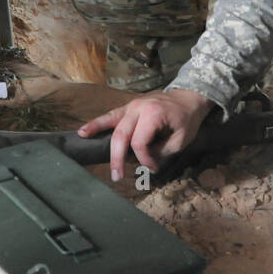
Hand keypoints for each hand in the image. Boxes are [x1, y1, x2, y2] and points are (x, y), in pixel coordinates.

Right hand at [78, 88, 213, 180]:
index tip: (153, 168)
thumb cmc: (187, 118)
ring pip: (111, 123)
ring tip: (84, 142)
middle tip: (116, 176)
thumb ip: (162, 151)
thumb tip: (145, 163)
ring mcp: (131, 106)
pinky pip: (111, 116)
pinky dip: (97, 123)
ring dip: (98, 135)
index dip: (144, 159)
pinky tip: (84, 131)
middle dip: (117, 157)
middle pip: (122, 134)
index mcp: (154, 113)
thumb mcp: (182, 139)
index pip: (140, 142)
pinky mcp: (128, 108)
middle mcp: (139, 108)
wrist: (189, 97)